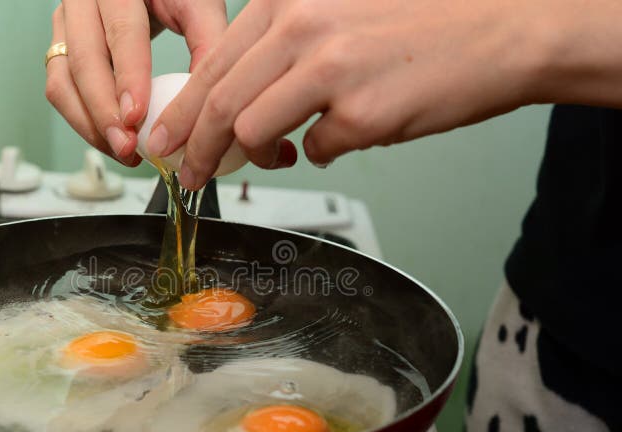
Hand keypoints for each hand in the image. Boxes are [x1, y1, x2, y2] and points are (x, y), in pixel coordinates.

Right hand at [45, 0, 228, 165]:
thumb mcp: (196, 5)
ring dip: (90, 124)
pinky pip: (62, 92)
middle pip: (82, 61)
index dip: (127, 76)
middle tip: (127, 146)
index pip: (120, 30)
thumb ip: (207, 42)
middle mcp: (82, 2)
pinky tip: (113, 140)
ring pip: (61, 82)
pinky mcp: (63, 50)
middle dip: (103, 112)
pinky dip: (85, 122)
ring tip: (123, 151)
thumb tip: (207, 98)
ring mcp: (66, 26)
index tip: (136, 115)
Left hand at [149, 0, 542, 188]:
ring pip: (254, 132)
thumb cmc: (423, 23)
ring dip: (254, 159)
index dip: (183, 111)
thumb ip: (282, 48)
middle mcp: (304, 27)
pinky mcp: (363, 113)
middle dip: (195, 149)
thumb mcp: (337, 12)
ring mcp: (333, 70)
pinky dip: (321, 153)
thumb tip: (237, 101)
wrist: (503, 28)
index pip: (213, 64)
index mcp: (290, 0)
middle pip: (221, 103)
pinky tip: (343, 135)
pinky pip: (317, 150)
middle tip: (186, 175)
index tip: (167, 139)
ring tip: (271, 161)